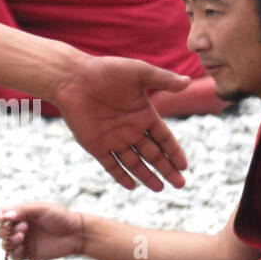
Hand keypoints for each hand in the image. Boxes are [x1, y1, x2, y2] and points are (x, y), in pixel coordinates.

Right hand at [0, 203, 83, 259]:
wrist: (76, 233)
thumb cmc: (59, 217)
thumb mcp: (40, 208)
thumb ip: (22, 210)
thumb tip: (5, 216)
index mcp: (19, 214)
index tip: (1, 218)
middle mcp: (18, 228)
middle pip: (0, 231)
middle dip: (7, 229)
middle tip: (24, 226)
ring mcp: (23, 242)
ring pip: (5, 244)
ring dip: (10, 240)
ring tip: (23, 236)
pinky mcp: (28, 254)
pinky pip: (13, 256)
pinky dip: (14, 252)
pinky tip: (23, 247)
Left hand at [51, 52, 189, 190]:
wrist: (71, 78)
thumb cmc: (104, 71)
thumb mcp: (137, 71)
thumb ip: (162, 79)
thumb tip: (188, 82)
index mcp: (143, 114)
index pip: (164, 138)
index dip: (174, 152)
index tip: (184, 166)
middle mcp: (130, 129)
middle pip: (153, 154)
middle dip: (166, 169)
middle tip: (180, 184)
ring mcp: (113, 138)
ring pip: (134, 162)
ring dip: (147, 175)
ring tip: (160, 188)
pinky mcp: (95, 144)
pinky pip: (110, 164)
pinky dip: (120, 175)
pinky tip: (132, 186)